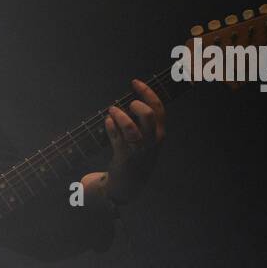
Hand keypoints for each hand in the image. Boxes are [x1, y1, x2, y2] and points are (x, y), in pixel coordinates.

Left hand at [103, 78, 165, 203]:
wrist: (129, 185)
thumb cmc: (136, 157)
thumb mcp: (147, 139)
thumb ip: (143, 121)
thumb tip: (131, 99)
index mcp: (159, 134)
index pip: (158, 108)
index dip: (147, 92)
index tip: (135, 82)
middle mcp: (151, 141)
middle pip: (147, 114)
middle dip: (136, 103)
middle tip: (127, 103)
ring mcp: (138, 150)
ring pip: (130, 127)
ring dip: (119, 115)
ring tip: (112, 110)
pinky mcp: (123, 157)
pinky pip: (116, 138)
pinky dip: (110, 126)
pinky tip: (107, 121)